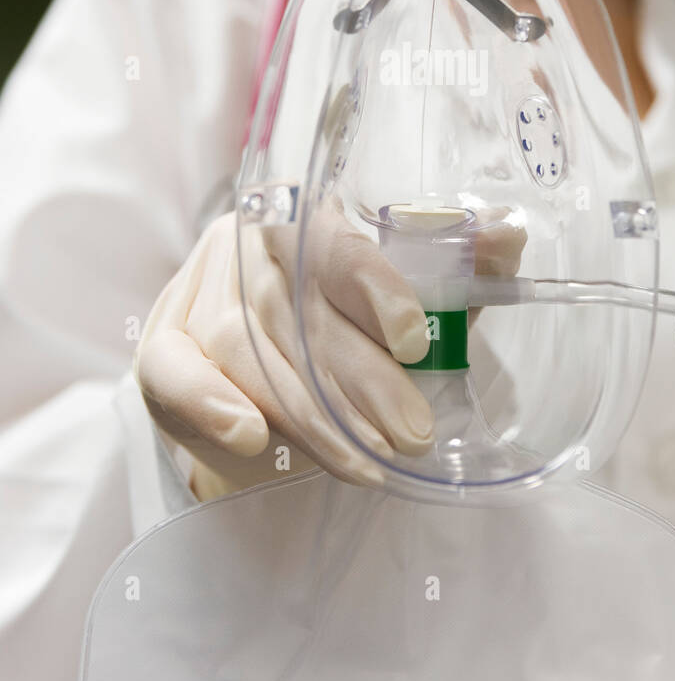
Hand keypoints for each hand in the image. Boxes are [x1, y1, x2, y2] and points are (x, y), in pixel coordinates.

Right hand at [135, 200, 525, 497]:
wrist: (258, 369)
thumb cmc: (346, 325)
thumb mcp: (412, 298)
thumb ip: (458, 271)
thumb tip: (507, 238)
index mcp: (306, 217)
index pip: (334, 244)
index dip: (374, 287)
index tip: (415, 341)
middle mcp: (245, 245)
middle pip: (298, 309)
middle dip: (361, 379)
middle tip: (414, 433)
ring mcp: (197, 293)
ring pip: (247, 350)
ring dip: (311, 415)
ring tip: (370, 462)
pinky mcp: (162, 346)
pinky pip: (171, 372)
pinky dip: (211, 406)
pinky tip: (253, 441)